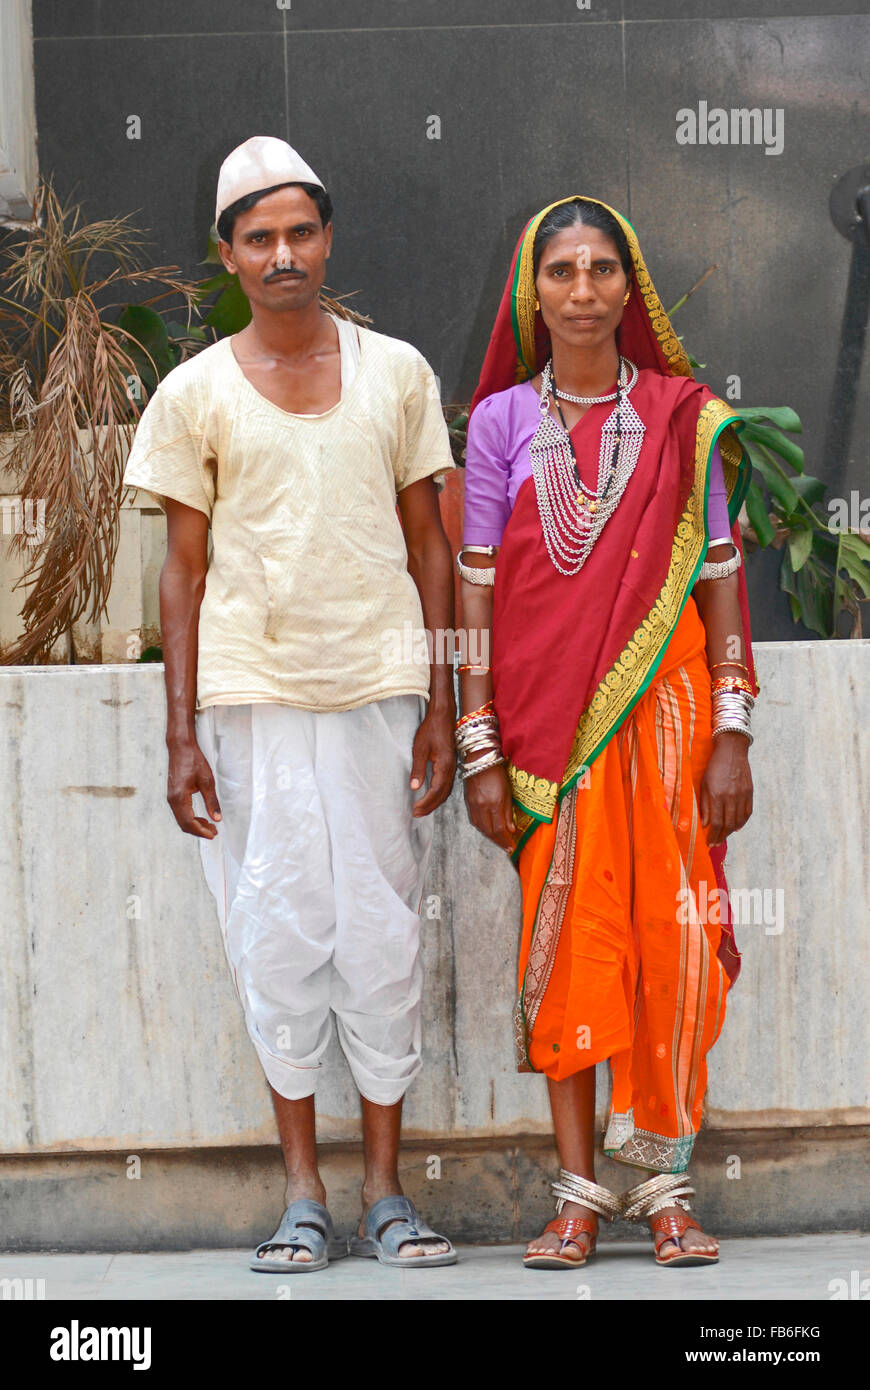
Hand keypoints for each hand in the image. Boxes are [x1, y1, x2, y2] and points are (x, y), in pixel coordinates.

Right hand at [167, 737, 221, 837]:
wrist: (181, 747)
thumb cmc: (193, 761)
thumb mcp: (207, 781)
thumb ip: (212, 802)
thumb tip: (217, 819)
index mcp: (179, 797)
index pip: (189, 822)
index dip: (201, 831)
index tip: (213, 834)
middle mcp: (172, 800)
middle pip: (184, 824)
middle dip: (199, 830)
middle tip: (214, 832)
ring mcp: (171, 798)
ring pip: (182, 819)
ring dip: (195, 825)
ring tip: (210, 826)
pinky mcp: (173, 795)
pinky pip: (181, 812)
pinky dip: (191, 818)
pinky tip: (202, 817)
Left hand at [409, 709, 456, 815]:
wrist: (443, 716)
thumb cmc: (430, 730)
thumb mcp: (419, 749)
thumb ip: (418, 769)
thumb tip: (414, 787)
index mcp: (444, 766)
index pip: (436, 791)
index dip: (425, 803)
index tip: (414, 810)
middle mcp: (451, 769)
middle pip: (443, 794)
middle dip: (430, 806)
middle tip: (416, 814)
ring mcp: (453, 767)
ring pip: (446, 791)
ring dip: (435, 802)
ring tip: (422, 809)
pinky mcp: (451, 764)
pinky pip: (447, 785)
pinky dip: (439, 794)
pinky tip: (431, 795)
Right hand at [463, 760, 517, 852]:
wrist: (479, 759)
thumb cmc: (497, 772)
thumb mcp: (507, 791)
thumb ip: (508, 812)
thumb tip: (511, 830)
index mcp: (493, 803)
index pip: (499, 829)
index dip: (505, 841)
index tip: (512, 848)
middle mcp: (482, 806)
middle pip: (489, 831)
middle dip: (498, 842)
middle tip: (507, 848)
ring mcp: (473, 804)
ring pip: (481, 827)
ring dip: (490, 837)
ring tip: (499, 841)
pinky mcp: (468, 802)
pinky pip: (475, 820)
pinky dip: (482, 828)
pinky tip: (488, 830)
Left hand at [700, 732, 752, 846]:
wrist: (732, 751)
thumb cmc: (714, 767)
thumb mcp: (704, 784)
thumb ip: (704, 805)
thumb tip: (704, 824)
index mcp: (717, 795)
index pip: (716, 823)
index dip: (713, 836)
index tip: (708, 843)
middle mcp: (731, 797)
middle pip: (728, 825)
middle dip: (721, 837)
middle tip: (715, 844)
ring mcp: (742, 795)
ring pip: (738, 821)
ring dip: (730, 832)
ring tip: (723, 837)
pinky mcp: (750, 792)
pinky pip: (747, 813)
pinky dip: (742, 822)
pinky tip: (736, 827)